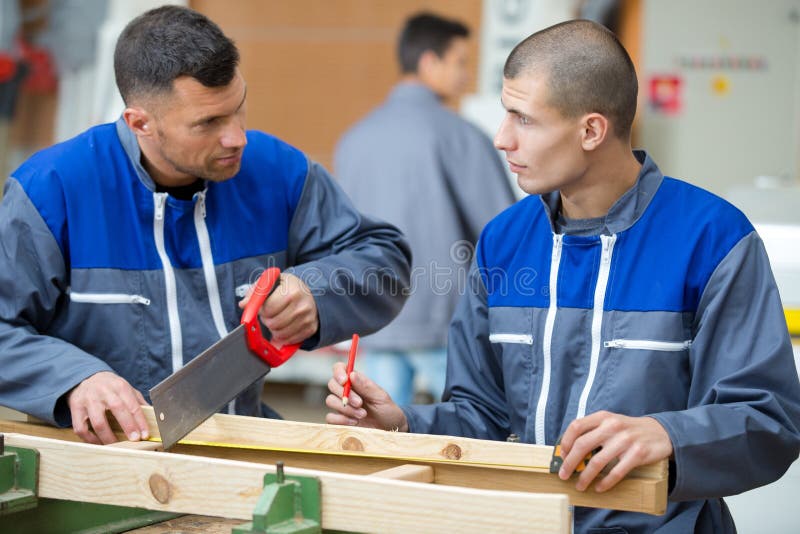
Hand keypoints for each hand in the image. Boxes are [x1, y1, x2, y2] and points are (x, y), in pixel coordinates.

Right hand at [66, 371, 149, 444]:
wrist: (85, 377)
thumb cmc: (110, 387)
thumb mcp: (126, 388)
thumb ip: (138, 401)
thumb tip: (154, 416)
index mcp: (119, 386)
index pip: (132, 404)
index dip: (139, 421)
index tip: (144, 434)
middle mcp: (104, 392)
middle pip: (117, 409)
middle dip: (127, 426)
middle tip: (134, 440)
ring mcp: (88, 400)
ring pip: (97, 421)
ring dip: (108, 437)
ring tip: (116, 446)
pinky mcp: (75, 409)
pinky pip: (81, 428)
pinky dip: (90, 439)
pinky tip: (98, 443)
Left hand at [239, 272, 317, 345]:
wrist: (308, 294)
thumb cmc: (287, 288)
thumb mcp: (272, 282)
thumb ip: (256, 292)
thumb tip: (244, 304)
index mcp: (292, 290)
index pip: (269, 308)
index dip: (261, 310)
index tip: (262, 308)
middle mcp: (302, 305)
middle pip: (274, 323)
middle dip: (267, 321)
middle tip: (269, 315)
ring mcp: (308, 318)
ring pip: (280, 334)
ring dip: (274, 330)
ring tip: (276, 320)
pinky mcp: (311, 329)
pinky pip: (290, 340)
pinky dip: (283, 337)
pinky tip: (284, 327)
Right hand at [325, 361, 407, 430]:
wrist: (389, 430)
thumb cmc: (387, 411)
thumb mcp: (381, 397)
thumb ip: (366, 386)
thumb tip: (351, 374)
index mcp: (356, 381)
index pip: (340, 369)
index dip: (338, 372)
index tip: (344, 380)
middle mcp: (346, 391)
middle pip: (332, 384)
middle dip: (344, 393)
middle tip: (360, 403)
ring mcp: (341, 406)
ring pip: (330, 400)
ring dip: (346, 408)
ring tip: (362, 415)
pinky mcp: (339, 420)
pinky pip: (330, 417)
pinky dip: (341, 420)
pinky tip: (355, 423)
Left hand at [558, 411, 672, 491]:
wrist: (660, 432)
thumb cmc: (628, 430)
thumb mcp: (611, 423)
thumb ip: (593, 432)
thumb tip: (569, 452)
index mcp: (603, 417)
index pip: (576, 426)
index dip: (566, 442)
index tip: (562, 456)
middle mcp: (612, 426)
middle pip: (582, 445)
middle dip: (570, 463)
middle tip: (564, 475)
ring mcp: (626, 440)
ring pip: (597, 462)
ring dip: (585, 477)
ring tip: (580, 485)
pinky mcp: (638, 454)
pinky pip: (616, 472)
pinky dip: (605, 482)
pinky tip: (599, 488)